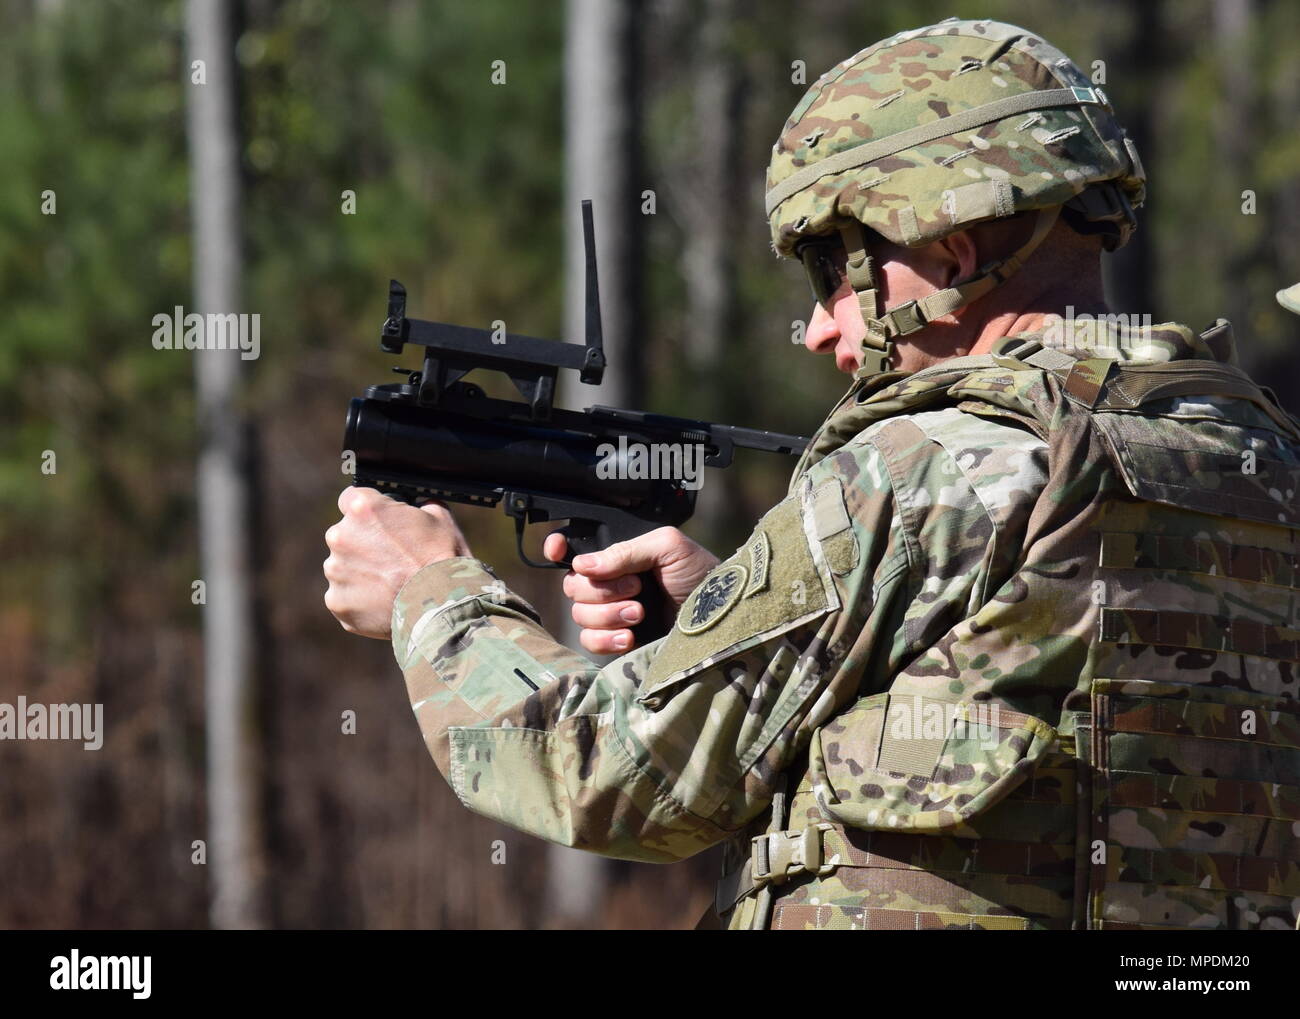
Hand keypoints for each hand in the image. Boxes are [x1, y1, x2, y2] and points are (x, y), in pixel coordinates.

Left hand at [324, 487, 471, 639]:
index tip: (379, 522)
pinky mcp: (336, 601)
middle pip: (344, 534)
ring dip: (360, 572)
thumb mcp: (440, 517)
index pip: (350, 499)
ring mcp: (335, 571)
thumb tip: (416, 507)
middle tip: (391, 559)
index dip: (367, 511)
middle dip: (363, 544)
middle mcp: (340, 536)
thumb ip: (417, 507)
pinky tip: (384, 602)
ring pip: (343, 567)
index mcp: (363, 509)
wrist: (442, 606)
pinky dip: (360, 600)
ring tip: (391, 584)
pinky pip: (344, 596)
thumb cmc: (443, 559)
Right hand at [543, 526, 719, 654]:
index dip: (559, 548)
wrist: (720, 615)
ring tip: (640, 614)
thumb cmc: (701, 574)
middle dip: (602, 589)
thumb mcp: (667, 547)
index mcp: (619, 557)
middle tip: (636, 589)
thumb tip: (581, 565)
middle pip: (574, 586)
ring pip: (580, 615)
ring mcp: (613, 615)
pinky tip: (629, 638)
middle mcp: (611, 584)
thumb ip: (624, 551)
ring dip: (608, 615)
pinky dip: (606, 639)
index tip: (557, 550)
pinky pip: (589, 642)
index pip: (576, 551)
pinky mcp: (617, 643)